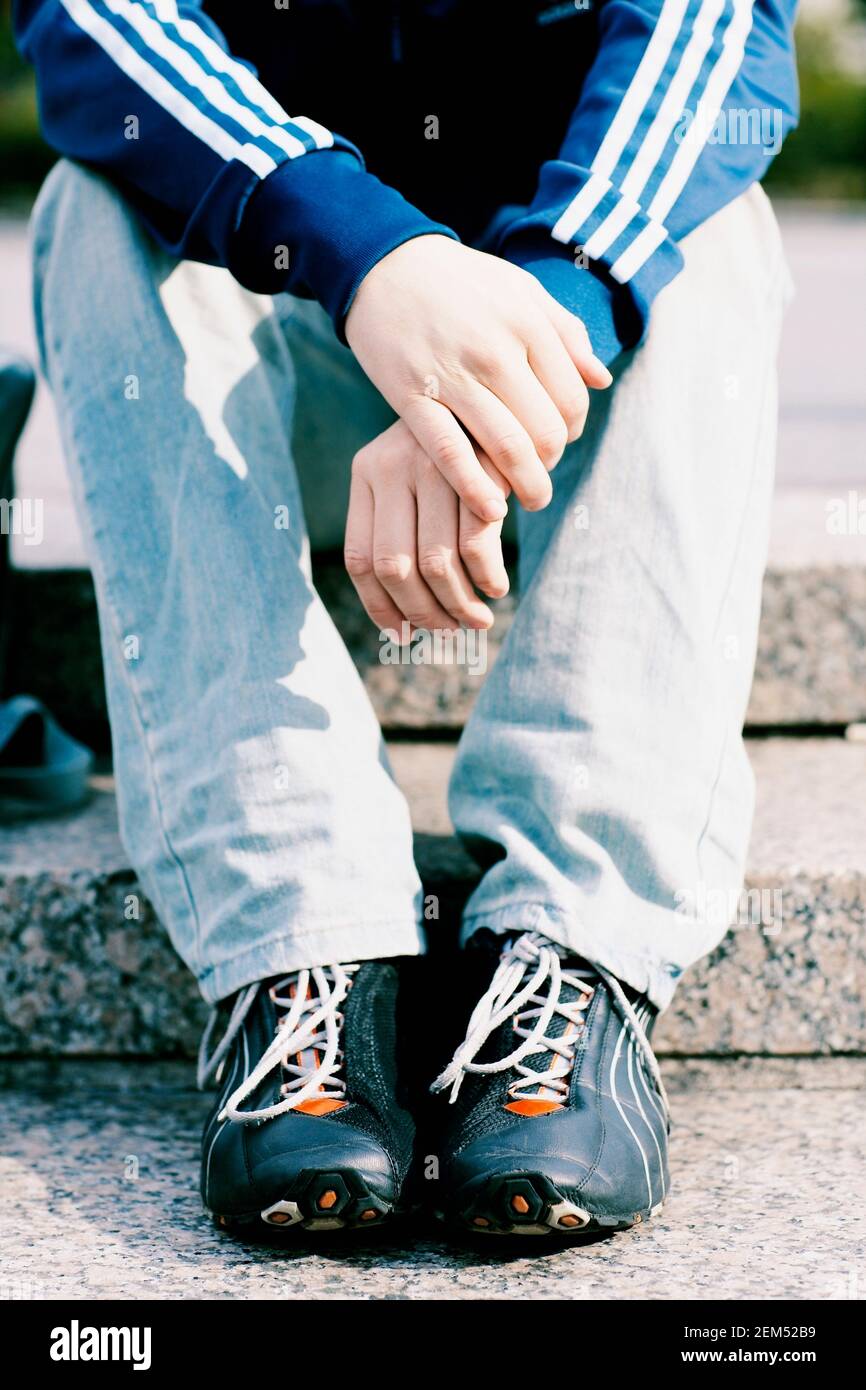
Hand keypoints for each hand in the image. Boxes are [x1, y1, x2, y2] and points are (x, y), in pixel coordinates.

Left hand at [344, 418, 509, 634]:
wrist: (498, 394)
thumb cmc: (456, 449)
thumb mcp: (413, 475)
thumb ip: (401, 531)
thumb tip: (404, 625)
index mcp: (366, 471)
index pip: (361, 559)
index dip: (380, 607)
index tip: (403, 634)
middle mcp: (391, 467)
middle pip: (396, 569)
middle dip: (423, 613)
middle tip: (449, 631)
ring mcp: (434, 466)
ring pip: (437, 564)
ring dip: (460, 604)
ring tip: (477, 618)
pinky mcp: (477, 470)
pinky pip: (476, 546)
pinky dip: (487, 578)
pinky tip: (497, 587)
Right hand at [345, 234, 611, 520]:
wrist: (384, 266)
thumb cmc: (459, 283)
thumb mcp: (520, 290)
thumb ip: (566, 332)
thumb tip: (602, 379)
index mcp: (527, 323)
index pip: (570, 398)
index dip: (571, 432)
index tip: (557, 444)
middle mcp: (495, 350)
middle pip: (545, 429)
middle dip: (549, 464)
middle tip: (540, 476)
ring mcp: (452, 375)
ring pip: (507, 446)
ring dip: (525, 485)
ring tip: (528, 500)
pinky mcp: (412, 397)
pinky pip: (450, 452)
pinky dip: (476, 488)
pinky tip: (491, 509)